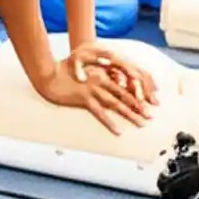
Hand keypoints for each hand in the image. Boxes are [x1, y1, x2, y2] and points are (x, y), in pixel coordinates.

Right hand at [33, 44, 157, 134]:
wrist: (48, 75)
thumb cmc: (64, 71)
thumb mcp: (84, 68)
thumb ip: (98, 72)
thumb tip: (110, 77)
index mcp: (102, 72)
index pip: (124, 84)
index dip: (136, 93)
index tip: (146, 103)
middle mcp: (100, 80)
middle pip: (124, 95)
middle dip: (139, 106)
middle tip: (150, 116)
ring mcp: (93, 88)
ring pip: (116, 103)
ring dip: (130, 114)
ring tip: (141, 123)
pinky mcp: (83, 97)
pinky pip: (99, 112)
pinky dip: (110, 122)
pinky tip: (118, 130)